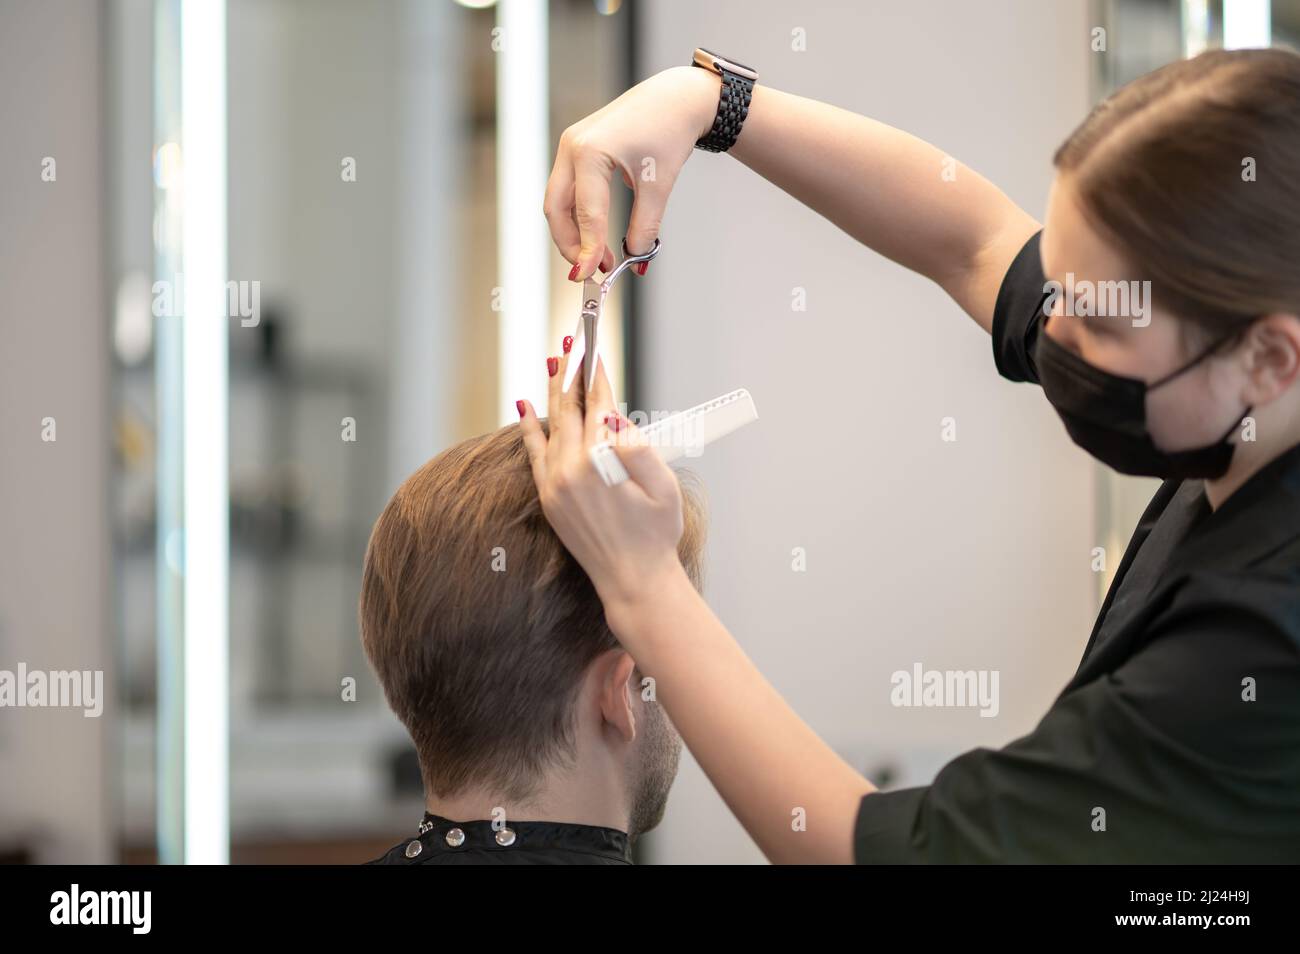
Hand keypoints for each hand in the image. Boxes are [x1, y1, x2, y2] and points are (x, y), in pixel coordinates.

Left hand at [518, 347, 686, 610]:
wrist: (634, 580)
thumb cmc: (656, 535)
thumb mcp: (662, 488)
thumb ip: (639, 448)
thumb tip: (613, 416)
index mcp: (601, 463)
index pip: (597, 406)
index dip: (597, 376)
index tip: (596, 350)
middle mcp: (571, 470)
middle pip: (570, 409)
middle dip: (572, 373)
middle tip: (573, 341)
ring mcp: (555, 485)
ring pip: (551, 426)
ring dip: (554, 392)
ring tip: (555, 361)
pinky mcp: (549, 498)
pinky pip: (534, 453)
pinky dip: (529, 427)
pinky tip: (525, 404)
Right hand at [543, 65, 718, 280]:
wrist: (676, 99)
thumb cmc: (669, 131)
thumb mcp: (659, 186)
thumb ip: (645, 227)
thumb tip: (635, 261)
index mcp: (590, 151)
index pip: (586, 213)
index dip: (587, 249)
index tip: (592, 276)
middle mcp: (572, 146)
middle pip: (556, 209)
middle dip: (571, 244)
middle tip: (592, 269)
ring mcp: (571, 146)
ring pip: (559, 201)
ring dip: (575, 232)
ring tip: (601, 256)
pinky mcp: (577, 149)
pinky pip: (569, 190)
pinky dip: (579, 215)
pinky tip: (598, 234)